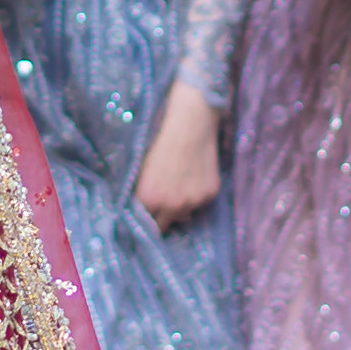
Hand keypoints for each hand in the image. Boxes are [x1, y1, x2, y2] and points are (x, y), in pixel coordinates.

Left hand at [134, 83, 225, 229]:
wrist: (189, 123)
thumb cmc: (159, 140)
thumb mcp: (141, 169)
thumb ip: (140, 194)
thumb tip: (141, 211)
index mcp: (148, 199)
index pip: (143, 225)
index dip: (143, 220)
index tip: (145, 217)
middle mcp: (171, 206)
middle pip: (163, 226)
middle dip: (160, 218)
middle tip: (160, 205)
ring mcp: (193, 202)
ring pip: (183, 214)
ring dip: (179, 206)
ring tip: (179, 183)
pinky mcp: (210, 194)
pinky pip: (199, 203)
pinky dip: (195, 195)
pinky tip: (193, 175)